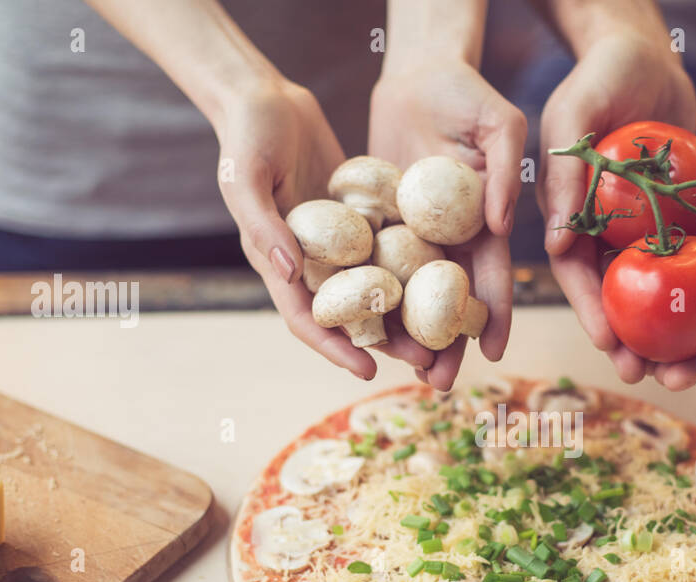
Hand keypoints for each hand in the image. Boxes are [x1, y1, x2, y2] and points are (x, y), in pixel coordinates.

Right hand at [215, 79, 431, 379]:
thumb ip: (264, 227)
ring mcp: (337, 242)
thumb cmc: (244, 136)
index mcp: (277, 263)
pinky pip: (391, 248)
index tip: (367, 372)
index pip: (307, 319)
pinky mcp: (360, 218)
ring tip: (448, 333)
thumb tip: (291, 273)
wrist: (264, 96)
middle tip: (426, 359)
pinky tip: (450, 277)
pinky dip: (416, 266)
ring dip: (409, 311)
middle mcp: (309, 261)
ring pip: (377, 287)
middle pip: (351, 314)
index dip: (335, 348)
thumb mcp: (245, 179)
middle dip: (386, 341)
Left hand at [370, 59, 526, 391]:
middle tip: (439, 383)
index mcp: (485, 225)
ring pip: (409, 295)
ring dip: (406, 335)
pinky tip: (359, 329)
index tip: (493, 353)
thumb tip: (501, 227)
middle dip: (446, 345)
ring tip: (400, 371)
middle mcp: (451, 240)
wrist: (418, 76)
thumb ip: (506, 172)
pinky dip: (369, 297)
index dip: (495, 317)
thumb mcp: (501, 125)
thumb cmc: (469, 93)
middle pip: (448, 302)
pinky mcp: (380, 224)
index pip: (493, 279)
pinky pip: (373, 266)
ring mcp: (414, 236)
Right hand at [538, 31, 695, 383]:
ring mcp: (637, 222)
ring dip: (665, 324)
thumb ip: (562, 174)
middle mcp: (601, 226)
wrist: (648, 51)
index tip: (611, 347)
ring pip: (651, 284)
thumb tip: (557, 244)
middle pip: (614, 292)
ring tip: (686, 360)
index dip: (591, 314)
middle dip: (628, 337)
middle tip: (648, 373)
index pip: (576, 274)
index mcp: (568, 213)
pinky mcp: (672, 211)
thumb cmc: (602, 75)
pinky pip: (686, 253)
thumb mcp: (575, 115)